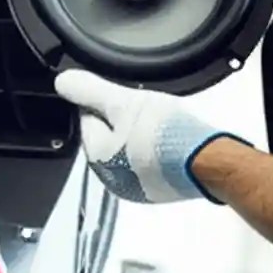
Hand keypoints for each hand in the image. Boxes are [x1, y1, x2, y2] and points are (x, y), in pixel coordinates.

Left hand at [54, 70, 247, 203]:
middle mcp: (113, 179)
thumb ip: (91, 91)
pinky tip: (171, 140)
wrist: (210, 161)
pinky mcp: (161, 190)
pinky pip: (150, 163)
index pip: (87, 120)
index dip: (104, 101)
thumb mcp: (124, 102)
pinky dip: (158, 150)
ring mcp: (138, 188)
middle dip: (124, 120)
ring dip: (141, 134)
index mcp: (98, 158)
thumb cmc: (166, 134)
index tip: (125, 96)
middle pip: (109, 137)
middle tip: (146, 109)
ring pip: (130, 150)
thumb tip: (62, 82)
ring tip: (162, 123)